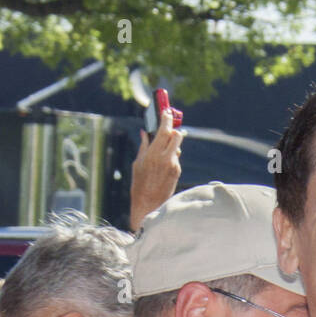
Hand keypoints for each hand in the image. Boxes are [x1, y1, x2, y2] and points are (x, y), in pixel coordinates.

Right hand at [130, 108, 183, 231]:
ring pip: (177, 146)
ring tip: (163, 147)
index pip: (164, 130)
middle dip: (173, 129)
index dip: (167, 118)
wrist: (149, 205)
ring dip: (172, 143)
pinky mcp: (177, 172)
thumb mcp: (138, 163)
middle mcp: (166, 158)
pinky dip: (171, 156)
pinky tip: (163, 163)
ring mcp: (174, 165)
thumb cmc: (139, 184)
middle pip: (177, 135)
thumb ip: (144, 146)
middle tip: (168, 127)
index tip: (167, 111)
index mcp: (153, 153)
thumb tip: (146, 133)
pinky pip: (176, 158)